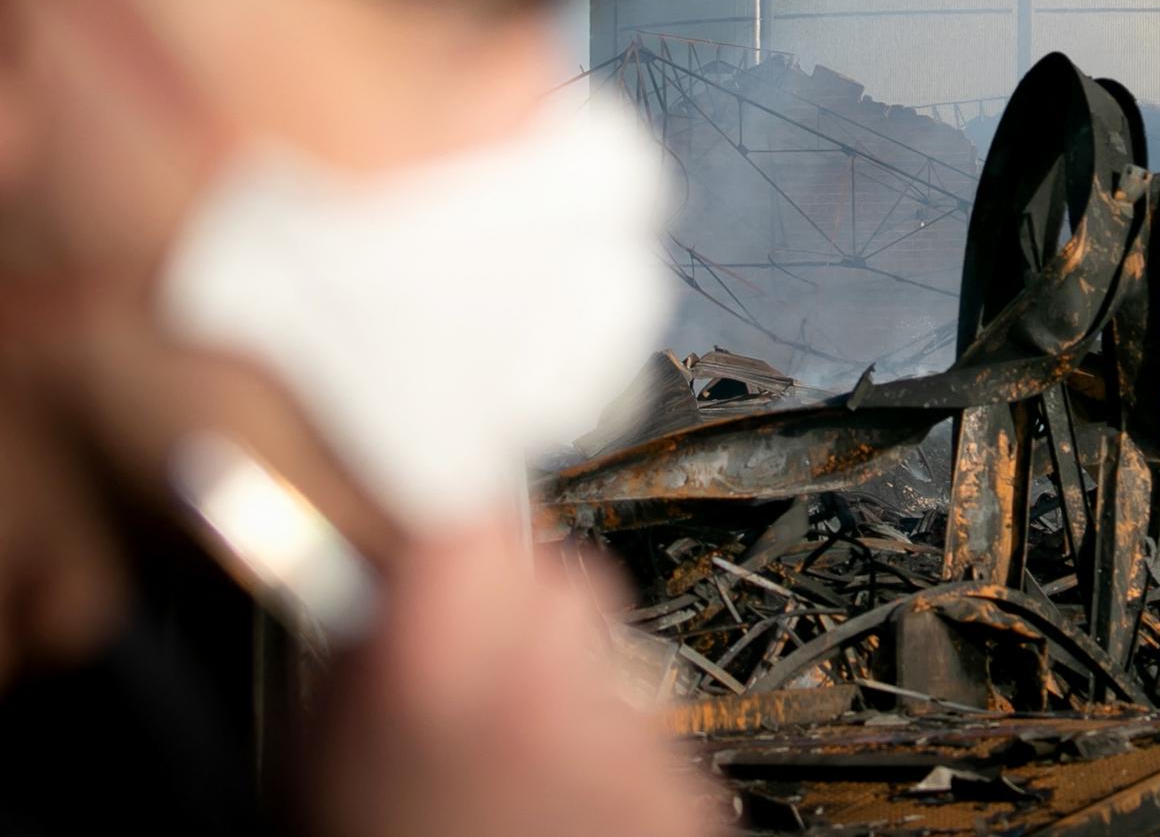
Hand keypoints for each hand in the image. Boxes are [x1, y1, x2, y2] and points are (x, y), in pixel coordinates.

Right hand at [308, 531, 726, 836]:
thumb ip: (356, 672)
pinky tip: (550, 808)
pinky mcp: (685, 801)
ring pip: (606, 648)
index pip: (466, 514)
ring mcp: (629, 750)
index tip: (417, 531)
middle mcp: (551, 699)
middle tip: (447, 681)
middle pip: (552, 572)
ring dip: (559, 679)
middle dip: (504, 609)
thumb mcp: (312, 781)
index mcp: (435, 684)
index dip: (439, 517)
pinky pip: (646, 725)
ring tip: (493, 767)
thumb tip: (372, 609)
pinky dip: (604, 750)